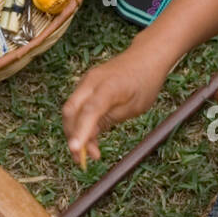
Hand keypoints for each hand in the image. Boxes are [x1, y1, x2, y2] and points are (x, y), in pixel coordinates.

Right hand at [62, 46, 168, 165]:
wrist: (146, 57)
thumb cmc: (145, 82)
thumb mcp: (134, 107)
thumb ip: (110, 119)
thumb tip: (88, 136)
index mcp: (109, 86)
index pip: (89, 111)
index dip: (81, 131)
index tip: (76, 150)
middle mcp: (92, 82)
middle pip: (71, 111)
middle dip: (72, 136)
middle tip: (80, 159)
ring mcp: (87, 82)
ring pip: (71, 110)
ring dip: (75, 132)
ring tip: (86, 154)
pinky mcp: (86, 85)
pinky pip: (77, 106)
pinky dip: (80, 123)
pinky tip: (89, 139)